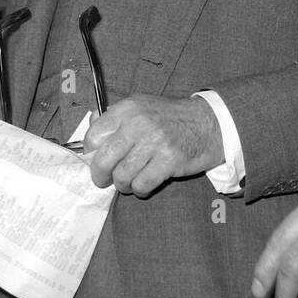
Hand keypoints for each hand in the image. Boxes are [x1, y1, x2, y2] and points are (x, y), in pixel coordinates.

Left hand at [82, 95, 222, 195]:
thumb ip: (115, 119)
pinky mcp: (169, 161)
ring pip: (122, 176)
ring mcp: (154, 142)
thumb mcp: (141, 107)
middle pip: (103, 160)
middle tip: (104, 180)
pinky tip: (144, 185)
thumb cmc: (170, 118)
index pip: (94, 136)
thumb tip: (89, 135)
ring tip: (129, 182)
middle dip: (100, 176)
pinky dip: (140, 190)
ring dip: (123, 185)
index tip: (96, 159)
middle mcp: (138, 124)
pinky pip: (142, 185)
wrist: (208, 123)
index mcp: (127, 109)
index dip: (91, 153)